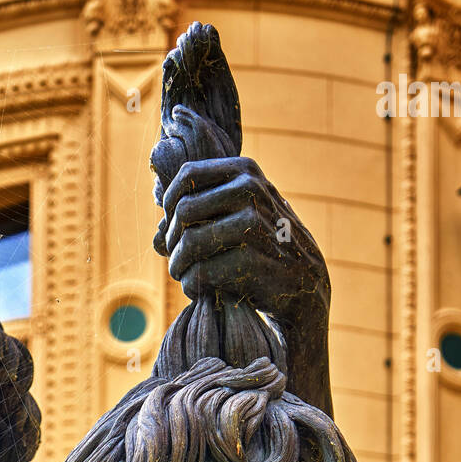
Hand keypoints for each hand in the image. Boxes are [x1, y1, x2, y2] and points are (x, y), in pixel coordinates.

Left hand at [157, 156, 329, 324]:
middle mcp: (250, 191)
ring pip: (189, 243)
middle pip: (183, 211)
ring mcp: (253, 224)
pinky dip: (191, 285)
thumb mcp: (238, 217)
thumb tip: (155, 235)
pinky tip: (198, 289)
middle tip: (176, 260)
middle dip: (171, 241)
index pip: (187, 176)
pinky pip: (201, 273)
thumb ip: (198, 219)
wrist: (305, 280)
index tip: (172, 229)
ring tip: (183, 276)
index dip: (170, 204)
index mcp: (245, 172)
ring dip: (178, 266)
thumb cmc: (263, 246)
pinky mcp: (251, 260)